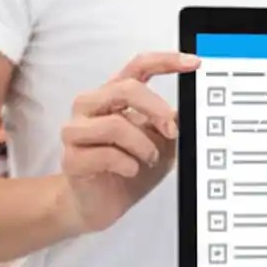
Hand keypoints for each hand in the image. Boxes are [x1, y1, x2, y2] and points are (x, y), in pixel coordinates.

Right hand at [59, 52, 199, 235]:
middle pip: (126, 89)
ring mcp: (77, 130)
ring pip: (116, 125)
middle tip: (171, 130)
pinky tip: (130, 170)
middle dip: (156, 109)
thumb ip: (169, 126)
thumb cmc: (126, 169)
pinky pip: (106, 155)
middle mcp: (91, 106)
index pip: (138, 66)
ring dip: (143, 146)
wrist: (98, 205)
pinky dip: (127, 165)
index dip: (166, 61)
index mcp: (113, 95)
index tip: (194, 63)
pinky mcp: (72, 158)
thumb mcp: (160, 145)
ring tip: (148, 159)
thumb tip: (185, 115)